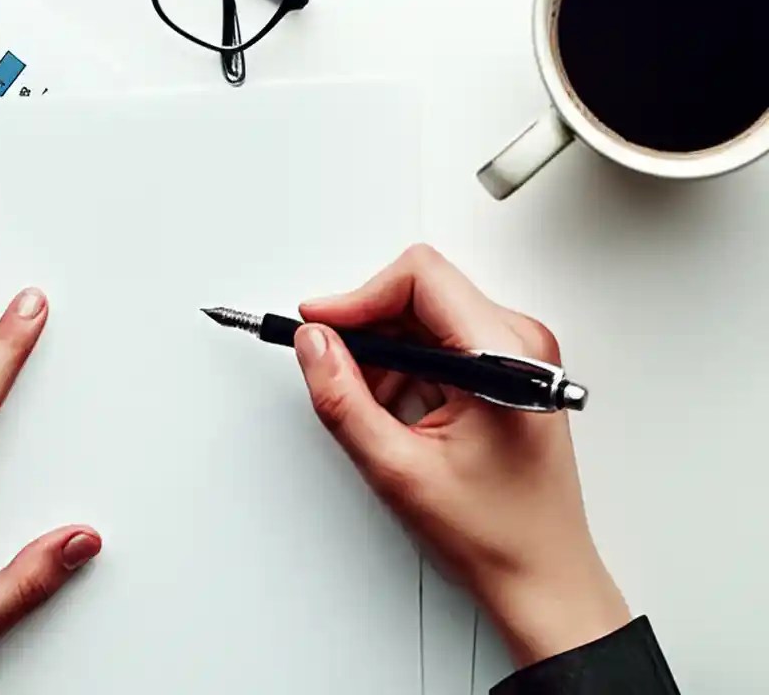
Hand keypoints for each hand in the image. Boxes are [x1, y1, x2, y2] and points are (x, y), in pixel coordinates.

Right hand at [293, 244, 627, 666]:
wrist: (540, 575)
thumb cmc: (494, 532)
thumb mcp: (397, 467)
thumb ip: (344, 399)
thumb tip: (314, 344)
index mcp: (504, 354)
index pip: (420, 278)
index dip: (358, 297)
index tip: (318, 326)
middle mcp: (519, 343)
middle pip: (420, 293)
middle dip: (367, 331)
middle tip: (333, 372)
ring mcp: (515, 355)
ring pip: (424, 319)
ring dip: (384, 356)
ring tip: (375, 414)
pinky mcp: (505, 371)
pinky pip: (439, 345)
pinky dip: (404, 371)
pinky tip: (398, 416)